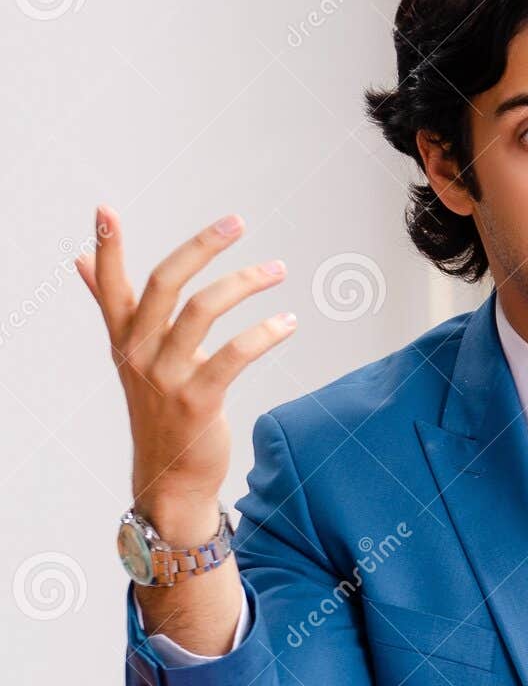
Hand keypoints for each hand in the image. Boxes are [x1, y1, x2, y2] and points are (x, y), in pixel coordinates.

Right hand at [77, 206, 295, 541]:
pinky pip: (234, 355)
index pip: (110, 286)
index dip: (107, 247)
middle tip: (237, 222)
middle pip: (164, 284)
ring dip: (244, 283)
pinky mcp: (198, 401)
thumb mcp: (133, 357)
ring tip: (277, 270)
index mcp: (124, 339)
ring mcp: (166, 377)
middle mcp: (139, 354)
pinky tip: (288, 322)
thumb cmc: (159, 409)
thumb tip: (81, 260)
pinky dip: (264, 332)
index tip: (105, 209)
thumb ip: (112, 307)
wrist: (171, 477)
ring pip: (201, 311)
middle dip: (200, 247)